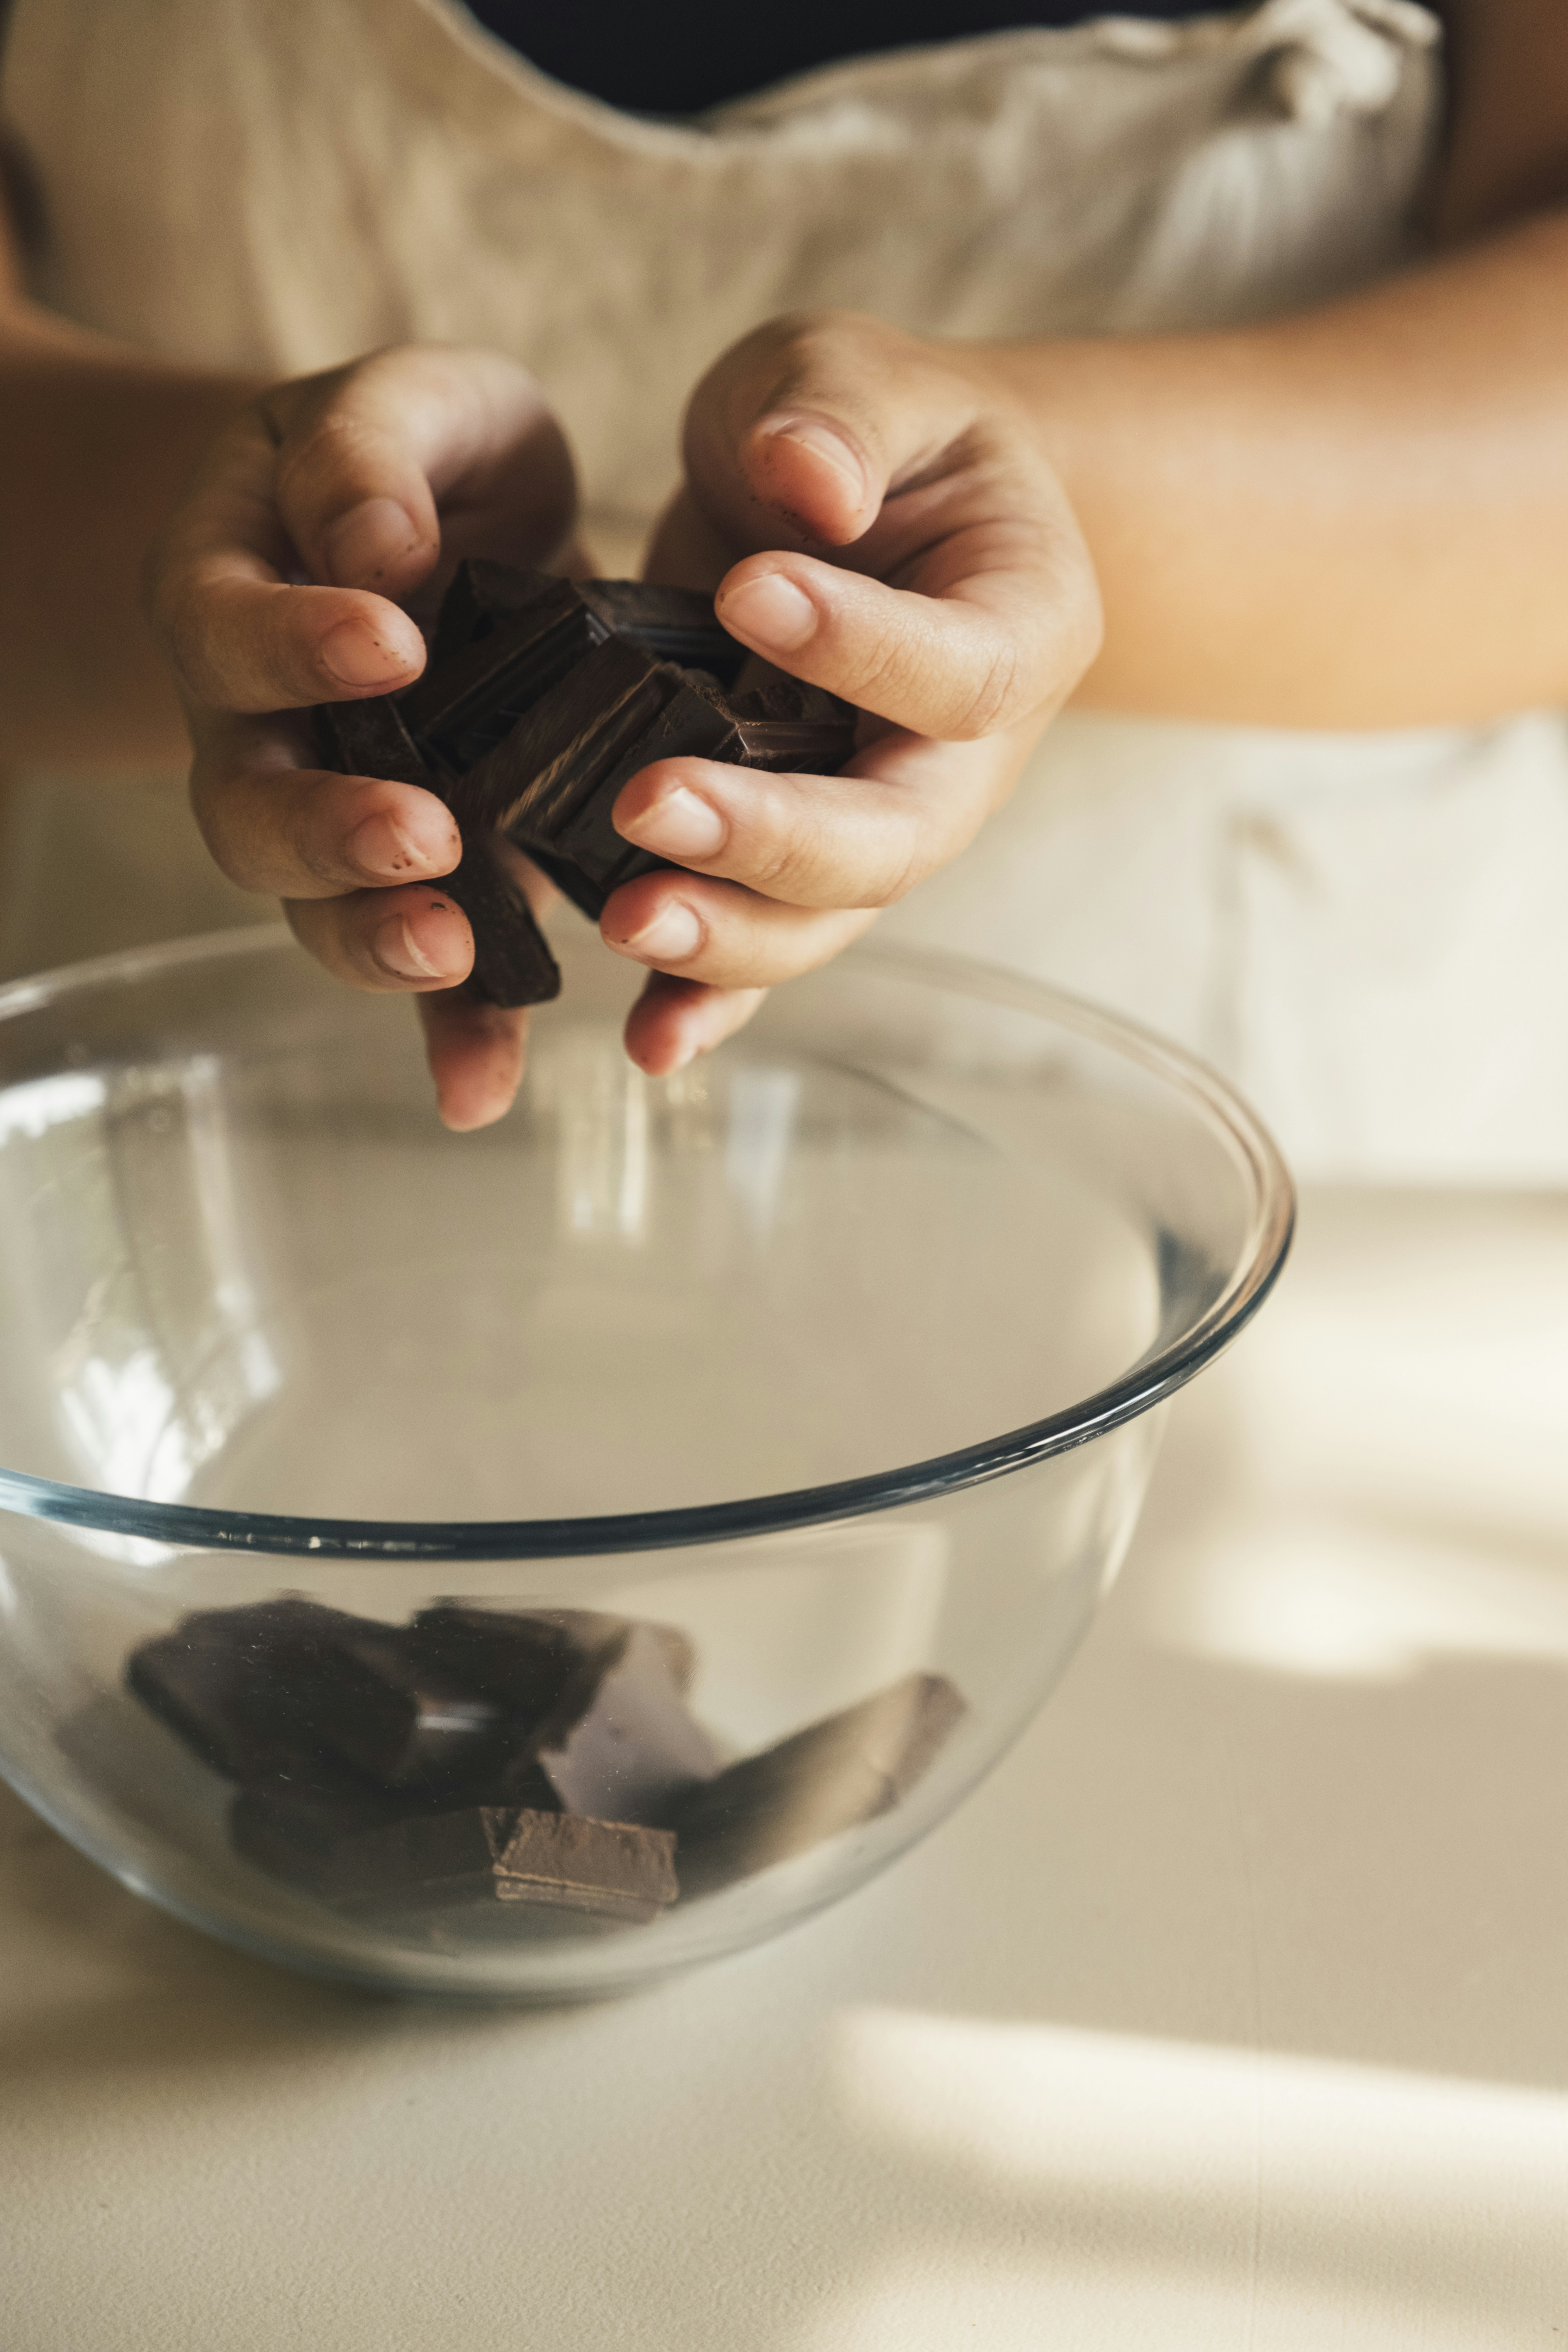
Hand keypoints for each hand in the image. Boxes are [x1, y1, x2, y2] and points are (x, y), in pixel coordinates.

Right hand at [145, 345, 577, 1129]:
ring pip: (316, 909)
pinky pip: (426, 975)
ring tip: (454, 952)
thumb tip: (375, 544)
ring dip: (380, 943)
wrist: (442, 537)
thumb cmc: (415, 463)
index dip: (300, 644)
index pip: (233, 632)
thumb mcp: (409, 403)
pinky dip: (453, 1036)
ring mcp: (335, 820)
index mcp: (234, 600)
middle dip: (330, 830)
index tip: (389, 637)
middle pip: (251, 809)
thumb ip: (377, 451)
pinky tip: (481, 1089)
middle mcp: (261, 732)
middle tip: (420, 835)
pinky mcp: (427, 881)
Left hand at [616, 310, 1102, 1073]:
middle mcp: (966, 756)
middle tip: (648, 809)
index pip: (958, 670)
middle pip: (897, 836)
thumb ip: (837, 412)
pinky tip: (643, 1043)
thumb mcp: (854, 373)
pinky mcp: (802, 861)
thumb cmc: (871, 431)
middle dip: (777, 838)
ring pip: (830, 914)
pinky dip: (709, 1001)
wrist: (863, 505)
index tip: (746, 593)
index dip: (862, 649)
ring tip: (623, 922)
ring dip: (728, 935)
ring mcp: (886, 822)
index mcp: (1020, 624)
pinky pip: (768, 949)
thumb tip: (804, 479)